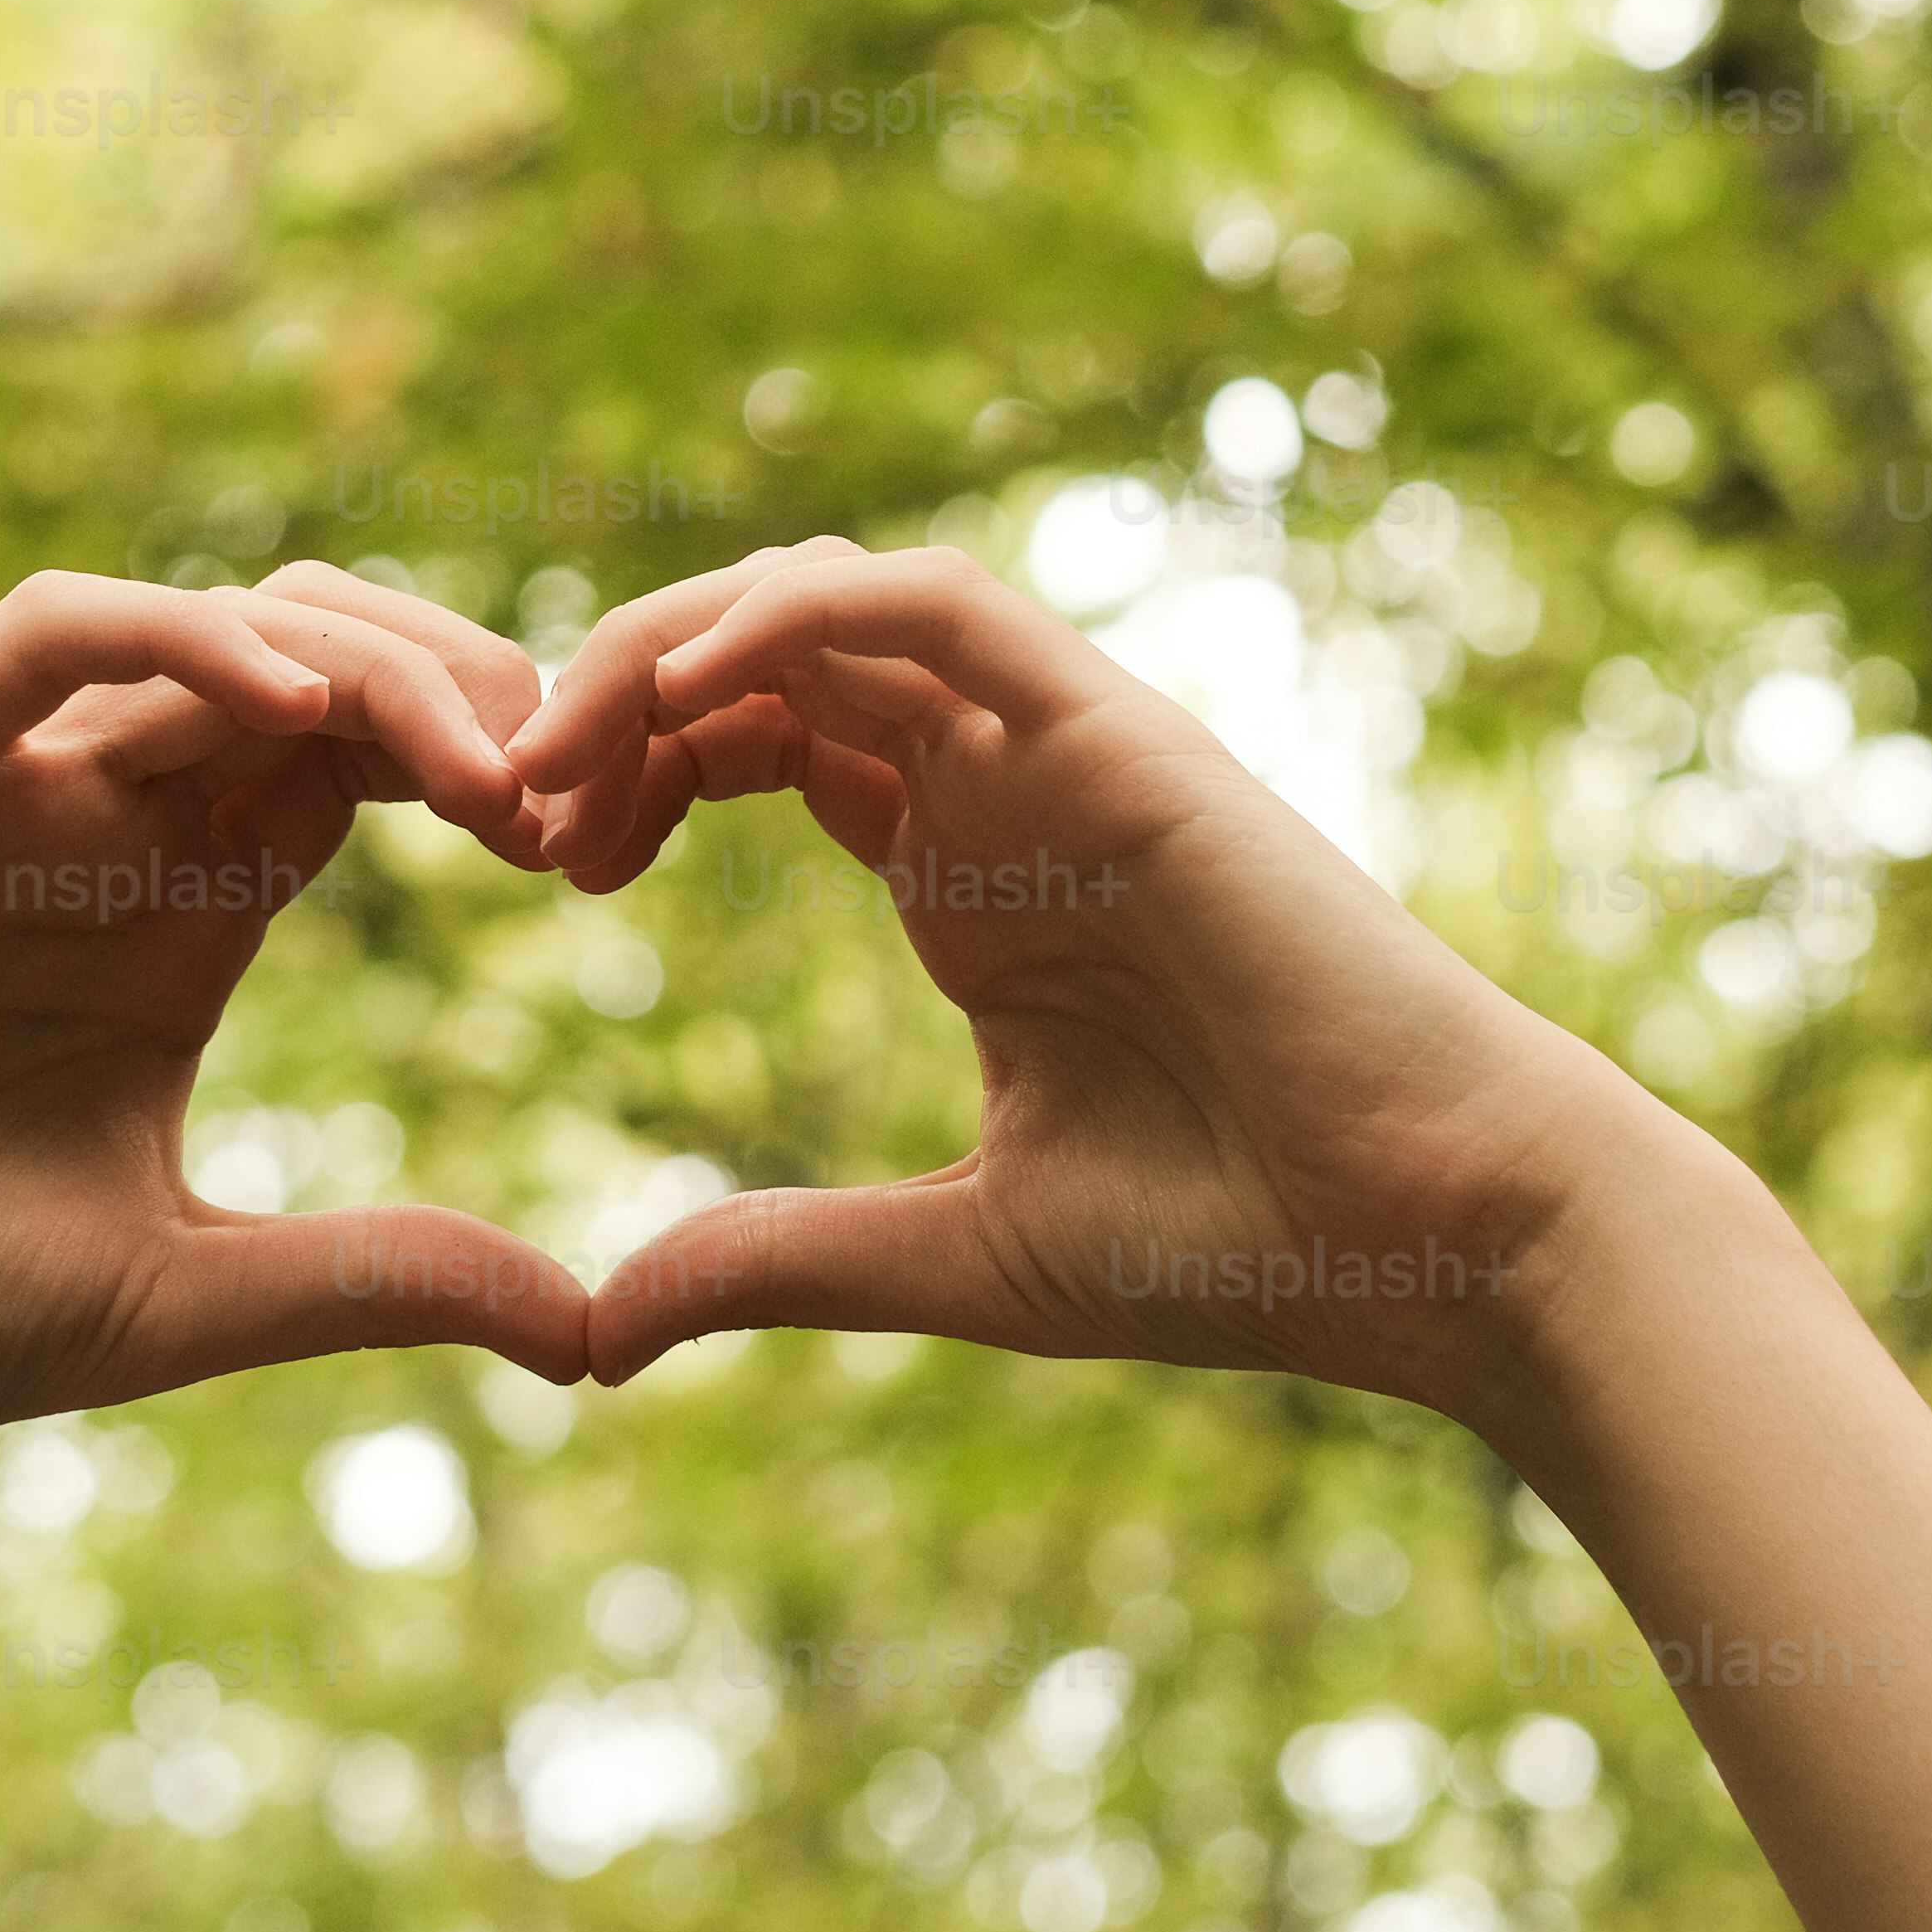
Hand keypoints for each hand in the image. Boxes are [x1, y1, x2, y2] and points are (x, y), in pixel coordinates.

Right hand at [0, 565, 587, 1519]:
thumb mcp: (194, 1291)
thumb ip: (384, 1279)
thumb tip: (596, 1334)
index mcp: (177, 906)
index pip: (366, 758)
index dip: (489, 767)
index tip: (592, 847)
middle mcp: (96, 817)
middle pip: (318, 662)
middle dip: (461, 685)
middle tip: (570, 773)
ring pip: (211, 626)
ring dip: (364, 659)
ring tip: (481, 747)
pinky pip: (52, 631)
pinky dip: (183, 639)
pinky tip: (300, 707)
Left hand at [515, 539, 1629, 1397]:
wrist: (1432, 1241)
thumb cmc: (1236, 1248)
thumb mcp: (950, 1252)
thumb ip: (777, 1256)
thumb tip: (596, 1333)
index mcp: (960, 875)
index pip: (749, 742)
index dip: (619, 767)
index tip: (526, 861)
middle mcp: (997, 785)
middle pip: (759, 653)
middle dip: (608, 695)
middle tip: (499, 798)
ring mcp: (1057, 748)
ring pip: (824, 599)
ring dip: (671, 640)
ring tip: (557, 740)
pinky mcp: (1118, 734)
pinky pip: (937, 603)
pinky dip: (801, 609)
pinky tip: (693, 687)